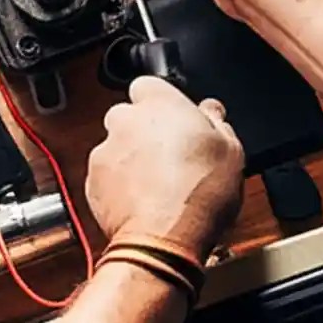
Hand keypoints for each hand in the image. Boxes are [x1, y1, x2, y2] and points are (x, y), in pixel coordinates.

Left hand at [86, 77, 243, 260]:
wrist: (163, 239)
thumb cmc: (198, 195)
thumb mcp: (231, 150)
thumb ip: (217, 120)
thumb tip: (212, 111)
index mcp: (159, 102)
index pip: (150, 84)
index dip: (163, 103)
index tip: (176, 120)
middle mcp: (125, 120)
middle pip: (130, 115)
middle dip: (145, 131)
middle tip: (171, 155)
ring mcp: (105, 150)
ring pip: (116, 146)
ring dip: (131, 159)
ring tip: (159, 184)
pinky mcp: (92, 181)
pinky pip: (106, 175)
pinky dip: (119, 184)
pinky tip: (144, 200)